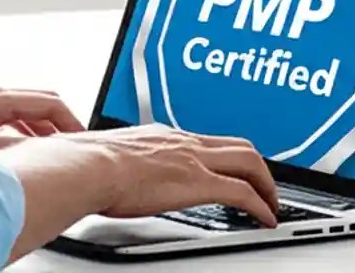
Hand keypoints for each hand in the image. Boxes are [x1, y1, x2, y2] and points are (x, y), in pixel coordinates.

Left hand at [0, 85, 85, 151]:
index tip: (86, 143)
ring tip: (51, 152)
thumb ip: (1, 150)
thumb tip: (36, 155)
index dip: (73, 122)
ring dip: (39, 129)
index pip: (47, 101)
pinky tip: (11, 149)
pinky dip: (17, 130)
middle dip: (60, 125)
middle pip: (36, 102)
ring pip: (18, 109)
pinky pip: (0, 117)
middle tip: (76, 149)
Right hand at [0, 125, 279, 264]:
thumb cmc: (84, 165)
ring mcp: (192, 159)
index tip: (228, 170)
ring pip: (250, 161)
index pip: (204, 140)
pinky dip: (261, 206)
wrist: (85, 167)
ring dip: (266, 184)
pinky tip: (265, 219)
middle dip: (258, 167)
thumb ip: (112, 164)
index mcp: (159, 135)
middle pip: (238, 145)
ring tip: (270, 204)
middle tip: (264, 187)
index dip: (224, 156)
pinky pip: (243, 193)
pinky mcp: (199, 182)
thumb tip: (99, 174)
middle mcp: (181, 141)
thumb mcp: (104, 158)